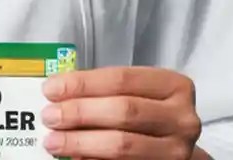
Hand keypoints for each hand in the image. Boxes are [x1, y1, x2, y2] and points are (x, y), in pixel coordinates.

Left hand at [40, 68, 203, 159]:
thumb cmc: (150, 118)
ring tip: (53, 141)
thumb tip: (59, 93)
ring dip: (81, 142)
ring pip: (123, 144)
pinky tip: (74, 157)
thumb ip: (106, 93)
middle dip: (80, 112)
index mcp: (175, 86)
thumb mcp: (138, 96)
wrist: (173, 150)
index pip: (122, 79)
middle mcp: (182, 118)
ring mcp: (177, 150)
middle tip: (50, 116)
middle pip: (123, 110)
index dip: (84, 83)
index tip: (52, 89)